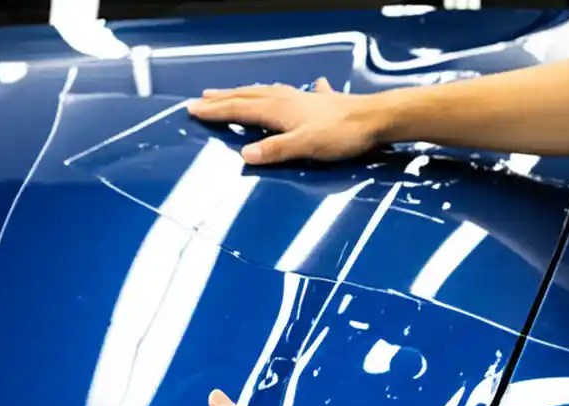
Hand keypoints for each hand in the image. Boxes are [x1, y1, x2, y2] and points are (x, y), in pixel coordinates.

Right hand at [188, 78, 384, 164]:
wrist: (375, 119)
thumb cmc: (341, 135)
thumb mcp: (305, 146)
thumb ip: (275, 150)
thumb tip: (245, 155)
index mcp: (278, 110)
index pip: (239, 110)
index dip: (216, 111)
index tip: (193, 110)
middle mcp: (286, 100)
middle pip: (247, 97)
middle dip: (223, 99)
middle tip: (201, 100)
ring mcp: (301, 99)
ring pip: (265, 93)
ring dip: (245, 94)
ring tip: (231, 93)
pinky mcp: (317, 103)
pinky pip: (291, 95)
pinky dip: (285, 93)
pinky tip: (301, 88)